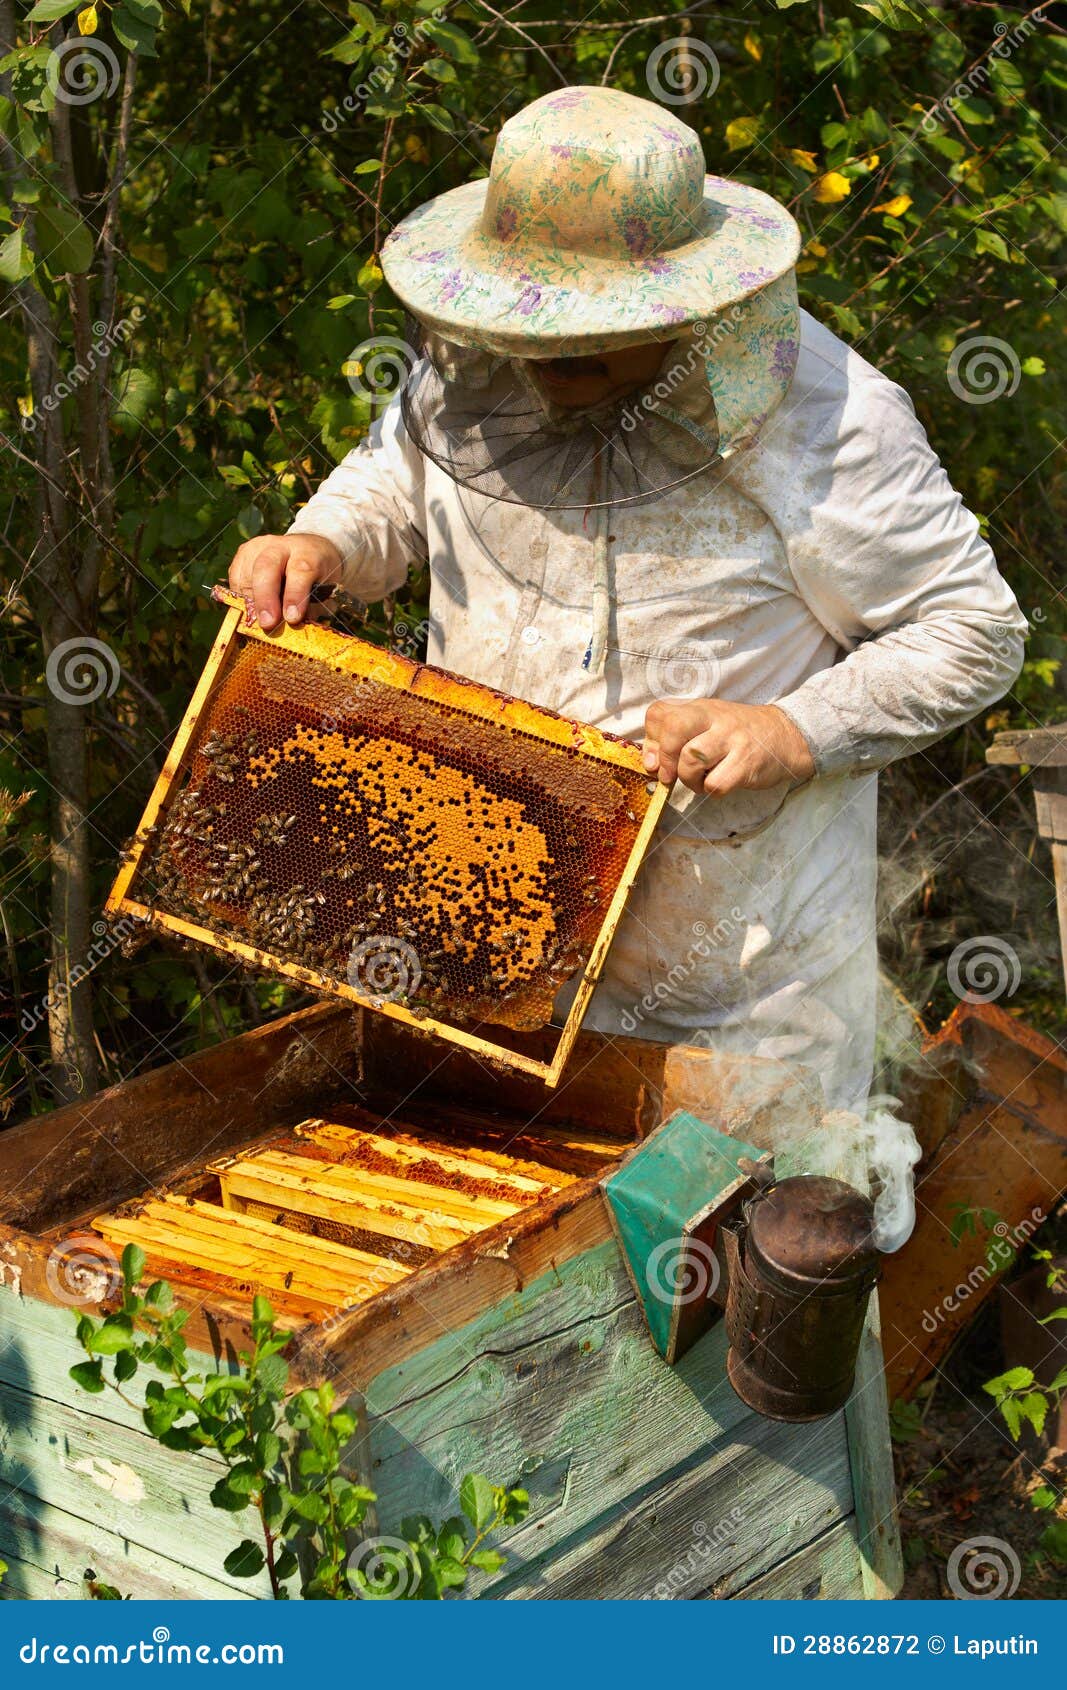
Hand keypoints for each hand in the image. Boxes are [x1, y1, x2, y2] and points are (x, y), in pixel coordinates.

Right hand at [227, 533, 343, 630]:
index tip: (293, 618)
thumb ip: (309, 609)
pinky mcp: (242, 554)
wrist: (308, 550)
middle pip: (266, 566)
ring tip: (256, 622)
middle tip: (267, 623)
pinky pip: (236, 578)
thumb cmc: (317, 577)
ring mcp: (257, 547)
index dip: (295, 595)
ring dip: (249, 602)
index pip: (300, 569)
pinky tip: (249, 610)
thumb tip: (292, 632)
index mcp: (307, 552)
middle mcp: (280, 545)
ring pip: (246, 573)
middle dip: (265, 598)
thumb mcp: (324, 592)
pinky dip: (240, 598)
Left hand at [642, 698, 814, 795]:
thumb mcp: (708, 723)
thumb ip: (678, 737)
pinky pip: (715, 784)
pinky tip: (719, 784)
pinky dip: (711, 790)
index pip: (660, 712)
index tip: (657, 757)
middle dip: (666, 758)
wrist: (787, 736)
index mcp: (701, 708)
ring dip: (689, 780)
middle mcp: (716, 719)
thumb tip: (651, 763)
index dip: (651, 738)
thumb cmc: (739, 734)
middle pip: (674, 730)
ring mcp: (732, 740)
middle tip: (670, 775)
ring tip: (700, 780)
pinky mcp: (746, 764)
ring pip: (691, 760)